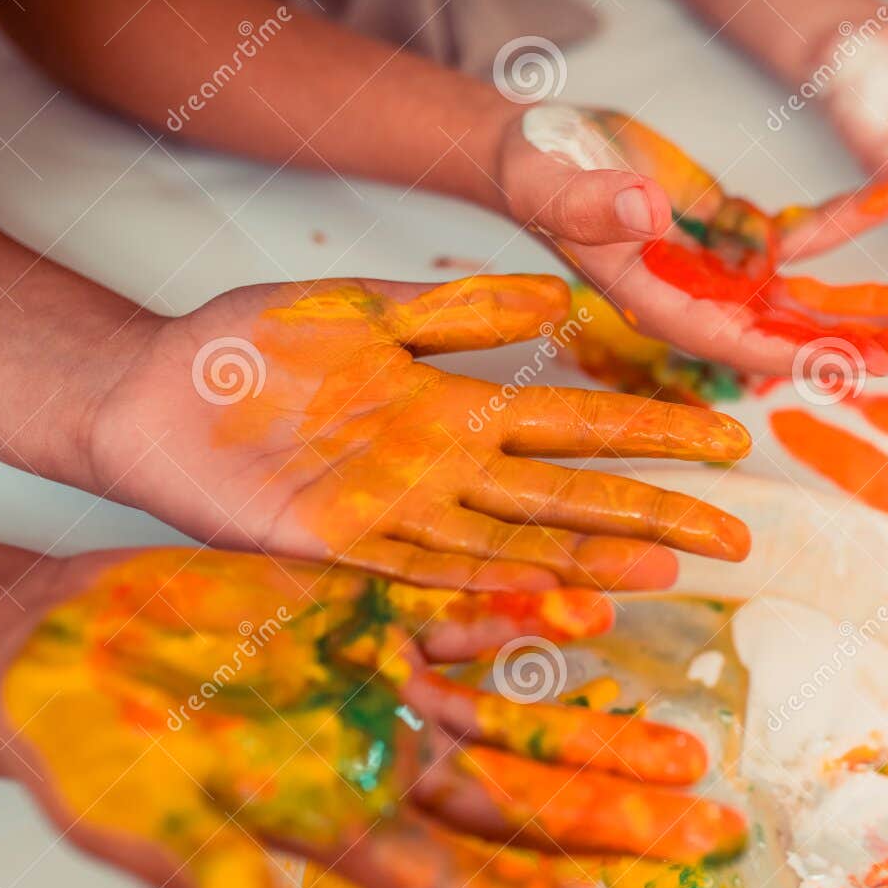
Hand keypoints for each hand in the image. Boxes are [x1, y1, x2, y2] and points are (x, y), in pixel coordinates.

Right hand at [0, 547, 747, 887]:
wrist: (64, 648)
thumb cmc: (85, 750)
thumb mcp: (140, 817)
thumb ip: (210, 874)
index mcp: (338, 825)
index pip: (460, 882)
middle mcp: (383, 763)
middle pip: (522, 804)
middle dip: (615, 823)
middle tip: (708, 834)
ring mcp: (387, 690)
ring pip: (518, 719)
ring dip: (600, 735)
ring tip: (685, 751)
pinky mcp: (371, 617)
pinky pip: (469, 618)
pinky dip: (529, 617)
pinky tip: (597, 617)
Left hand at [94, 274, 750, 590]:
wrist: (150, 393)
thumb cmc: (255, 349)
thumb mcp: (364, 311)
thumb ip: (457, 312)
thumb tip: (559, 300)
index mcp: (457, 407)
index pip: (578, 423)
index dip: (654, 432)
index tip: (727, 439)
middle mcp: (445, 469)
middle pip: (569, 493)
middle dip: (654, 510)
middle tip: (737, 533)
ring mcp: (400, 512)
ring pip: (517, 540)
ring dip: (591, 555)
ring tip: (667, 565)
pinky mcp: (342, 546)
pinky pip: (429, 569)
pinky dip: (489, 580)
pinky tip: (549, 587)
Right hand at [497, 105, 887, 375]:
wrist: (541, 152)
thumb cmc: (538, 177)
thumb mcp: (556, 187)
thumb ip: (598, 205)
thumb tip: (648, 210)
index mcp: (664, 307)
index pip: (744, 345)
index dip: (805, 356)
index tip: (865, 364)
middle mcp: (705, 301)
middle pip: (799, 336)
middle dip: (869, 346)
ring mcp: (728, 271)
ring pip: (817, 296)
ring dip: (879, 304)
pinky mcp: (742, 234)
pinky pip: (812, 232)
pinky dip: (858, 218)